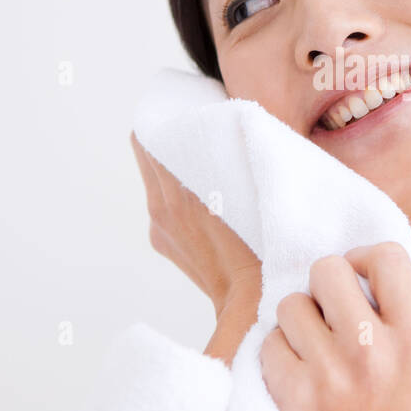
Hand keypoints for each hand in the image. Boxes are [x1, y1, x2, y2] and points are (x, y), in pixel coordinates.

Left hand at [130, 131, 261, 319]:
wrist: (252, 300)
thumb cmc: (264, 243)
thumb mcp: (253, 187)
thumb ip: (232, 153)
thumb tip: (227, 124)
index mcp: (180, 187)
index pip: (146, 135)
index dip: (161, 118)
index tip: (182, 110)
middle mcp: (161, 205)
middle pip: (146, 152)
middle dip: (166, 138)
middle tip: (193, 129)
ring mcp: (158, 226)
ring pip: (155, 180)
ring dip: (172, 169)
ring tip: (201, 165)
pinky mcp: (162, 242)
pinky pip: (162, 207)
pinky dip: (176, 197)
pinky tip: (203, 204)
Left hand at [259, 242, 410, 410]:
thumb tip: (385, 266)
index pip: (387, 255)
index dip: (366, 260)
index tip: (360, 282)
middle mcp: (373, 351)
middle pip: (328, 269)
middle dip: (326, 288)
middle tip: (332, 315)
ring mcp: (329, 373)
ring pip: (291, 303)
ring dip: (300, 321)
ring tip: (315, 348)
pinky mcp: (291, 393)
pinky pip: (269, 340)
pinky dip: (279, 354)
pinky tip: (299, 374)